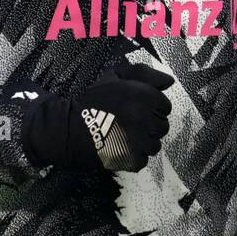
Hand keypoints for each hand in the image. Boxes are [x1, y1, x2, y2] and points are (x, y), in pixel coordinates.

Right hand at [16, 63, 173, 172]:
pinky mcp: (129, 160)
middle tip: (130, 124)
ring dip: (143, 143)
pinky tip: (120, 149)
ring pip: (155, 146)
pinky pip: (142, 161)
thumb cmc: (92, 101)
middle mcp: (144, 118)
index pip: (165, 106)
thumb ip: (143, 74)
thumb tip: (169, 82)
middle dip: (149, 126)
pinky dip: (133, 158)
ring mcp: (138, 141)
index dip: (152, 108)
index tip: (138, 110)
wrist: (67, 129)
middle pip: (162, 127)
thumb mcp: (114, 77)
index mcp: (143, 96)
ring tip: (125, 137)